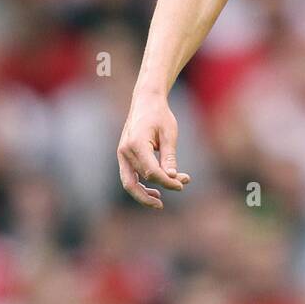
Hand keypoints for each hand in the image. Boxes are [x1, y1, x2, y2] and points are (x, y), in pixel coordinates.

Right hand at [117, 94, 190, 208]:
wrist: (146, 101)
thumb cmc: (160, 115)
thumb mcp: (169, 134)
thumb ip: (169, 157)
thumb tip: (172, 177)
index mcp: (136, 144)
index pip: (151, 172)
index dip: (167, 182)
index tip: (182, 183)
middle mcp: (125, 151)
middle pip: (139, 179)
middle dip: (156, 190)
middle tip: (171, 196)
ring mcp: (122, 154)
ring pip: (129, 183)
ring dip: (144, 194)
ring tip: (160, 202)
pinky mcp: (124, 156)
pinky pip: (129, 177)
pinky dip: (140, 185)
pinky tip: (155, 190)